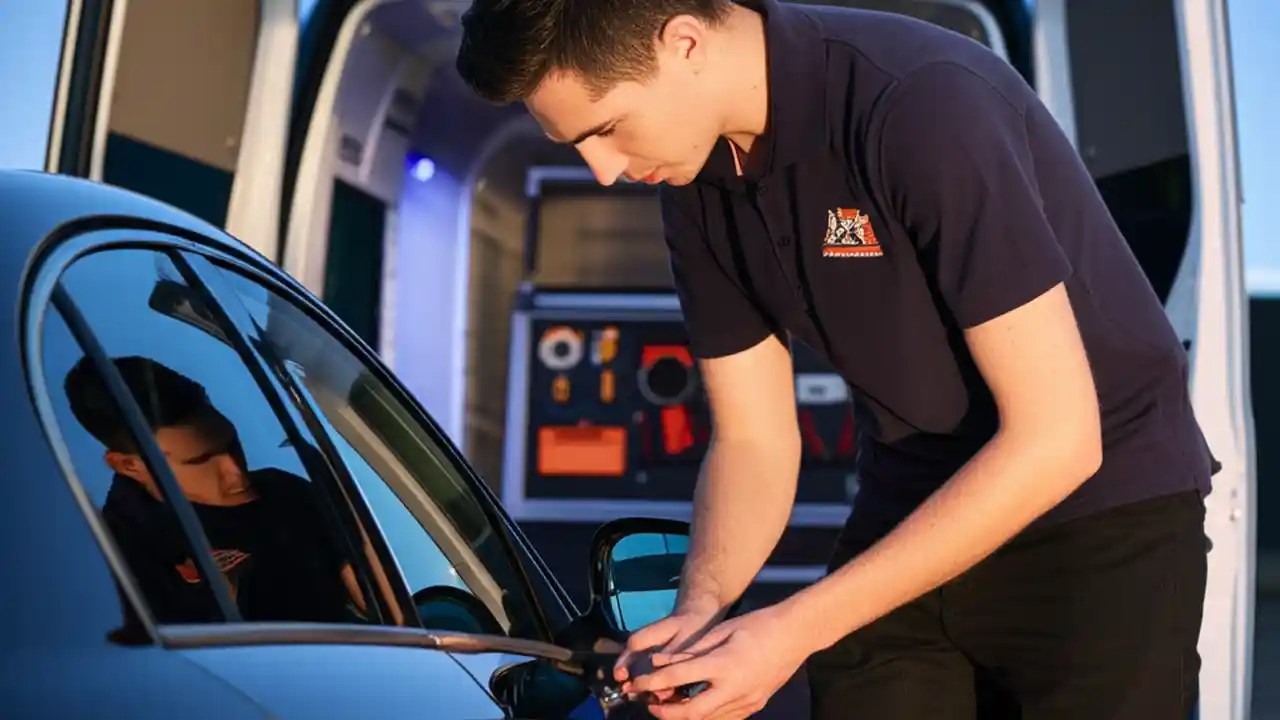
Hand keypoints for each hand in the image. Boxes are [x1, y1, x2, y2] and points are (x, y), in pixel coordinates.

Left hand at [622, 604, 811, 719]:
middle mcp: (735, 688)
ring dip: (684, 716)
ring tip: (669, 705)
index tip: (639, 683)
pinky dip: (705, 716)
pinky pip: (724, 718)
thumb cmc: (757, 625)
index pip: (680, 678)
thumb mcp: (721, 631)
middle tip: (650, 704)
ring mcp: (747, 701)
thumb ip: (690, 651)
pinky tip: (695, 706)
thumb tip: (660, 663)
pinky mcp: (755, 706)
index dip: (654, 682)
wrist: (796, 635)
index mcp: (724, 665)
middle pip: (692, 713)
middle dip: (666, 712)